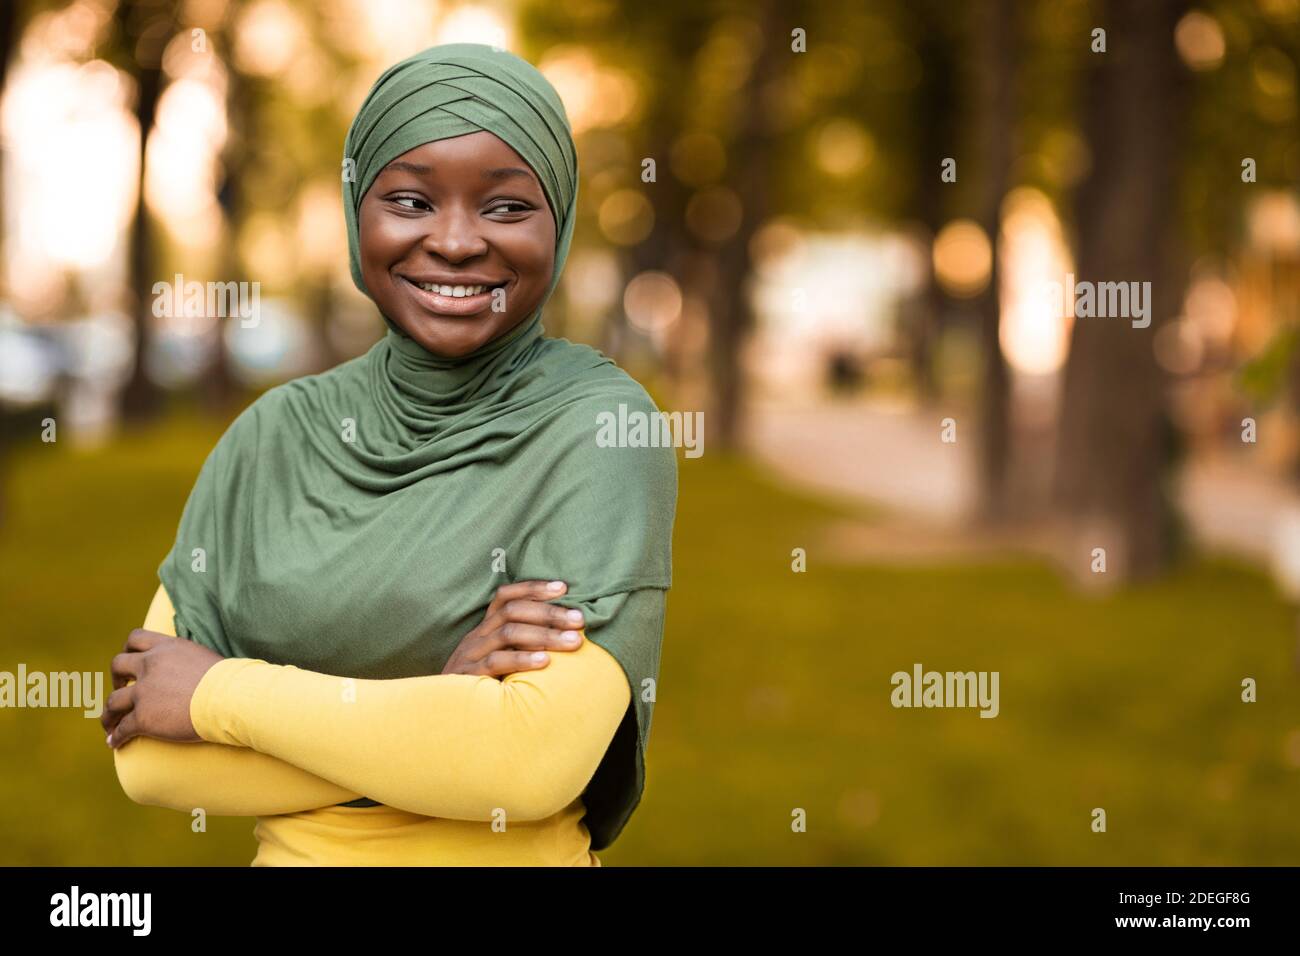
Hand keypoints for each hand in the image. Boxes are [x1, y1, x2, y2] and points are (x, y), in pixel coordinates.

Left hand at [103, 629, 224, 747]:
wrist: (231, 699)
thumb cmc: (229, 681)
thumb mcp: (204, 657)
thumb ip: (187, 658)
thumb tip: (190, 668)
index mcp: (166, 647)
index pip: (136, 638)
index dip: (128, 650)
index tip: (131, 662)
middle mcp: (150, 665)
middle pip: (117, 666)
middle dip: (115, 679)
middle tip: (121, 689)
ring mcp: (144, 692)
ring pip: (112, 702)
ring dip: (108, 714)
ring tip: (109, 724)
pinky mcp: (144, 718)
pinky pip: (122, 729)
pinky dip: (116, 737)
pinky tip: (115, 743)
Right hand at [442, 580, 585, 677]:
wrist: (442, 715)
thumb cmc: (482, 686)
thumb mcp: (499, 659)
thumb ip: (521, 645)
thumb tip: (566, 633)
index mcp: (484, 628)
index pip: (506, 597)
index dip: (534, 588)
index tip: (564, 588)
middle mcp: (476, 636)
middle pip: (512, 611)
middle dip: (550, 613)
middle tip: (580, 620)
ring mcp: (470, 655)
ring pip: (508, 633)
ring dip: (545, 635)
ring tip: (573, 641)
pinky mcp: (468, 677)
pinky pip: (496, 662)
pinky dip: (523, 659)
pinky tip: (546, 662)